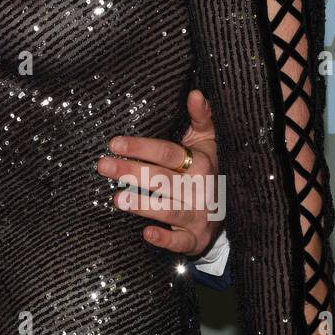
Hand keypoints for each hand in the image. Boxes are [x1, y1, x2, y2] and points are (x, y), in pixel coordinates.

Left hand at [95, 89, 222, 257]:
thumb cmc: (209, 169)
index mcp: (201, 163)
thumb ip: (200, 117)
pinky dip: (165, 239)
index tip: (114, 143)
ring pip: (168, 209)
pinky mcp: (195, 238)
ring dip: (142, 205)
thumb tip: (194, 92)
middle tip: (102, 166)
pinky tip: (146, 233)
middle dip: (130, 172)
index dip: (141, 147)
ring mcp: (198, 215)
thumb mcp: (209, 141)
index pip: (168, 153)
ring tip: (116, 199)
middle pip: (161, 179)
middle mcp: (200, 189)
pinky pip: (180, 241)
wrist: (232, 211)